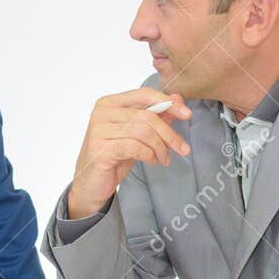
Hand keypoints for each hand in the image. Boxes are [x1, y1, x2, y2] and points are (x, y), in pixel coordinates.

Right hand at [67, 90, 191, 219]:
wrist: (91, 184)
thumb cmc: (114, 157)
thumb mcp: (138, 135)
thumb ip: (156, 116)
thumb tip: (178, 99)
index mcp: (110, 103)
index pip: (144, 94)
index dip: (167, 102)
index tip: (187, 114)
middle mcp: (102, 112)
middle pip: (146, 116)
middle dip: (169, 133)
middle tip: (182, 148)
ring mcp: (98, 130)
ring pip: (142, 132)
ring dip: (160, 147)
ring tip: (164, 159)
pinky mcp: (100, 148)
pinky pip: (134, 147)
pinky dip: (149, 155)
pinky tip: (151, 161)